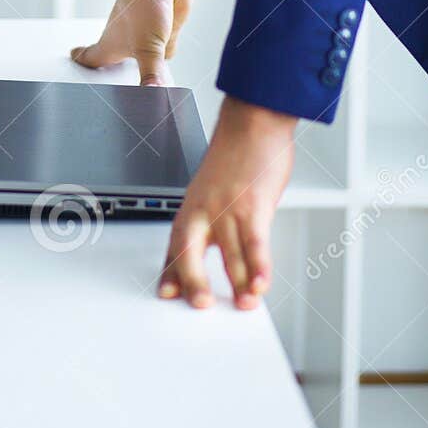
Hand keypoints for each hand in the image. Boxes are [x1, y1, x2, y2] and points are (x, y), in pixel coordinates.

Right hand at [70, 0, 198, 84]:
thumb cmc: (142, 3)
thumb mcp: (147, 48)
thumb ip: (151, 75)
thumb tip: (154, 98)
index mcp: (109, 44)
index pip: (90, 58)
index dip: (81, 63)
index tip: (74, 64)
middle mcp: (125, 40)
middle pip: (114, 61)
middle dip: (111, 73)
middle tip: (108, 86)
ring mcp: (145, 36)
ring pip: (140, 60)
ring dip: (143, 71)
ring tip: (142, 87)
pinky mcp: (164, 31)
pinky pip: (163, 54)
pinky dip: (165, 62)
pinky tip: (170, 73)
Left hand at [158, 95, 295, 309]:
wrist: (251, 122)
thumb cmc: (236, 154)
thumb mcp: (214, 188)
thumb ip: (216, 219)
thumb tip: (229, 251)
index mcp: (192, 205)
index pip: (175, 243)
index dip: (170, 270)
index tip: (166, 292)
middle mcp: (204, 208)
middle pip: (189, 249)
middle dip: (192, 280)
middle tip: (198, 305)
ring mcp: (227, 207)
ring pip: (229, 253)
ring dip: (237, 282)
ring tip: (244, 304)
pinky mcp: (253, 205)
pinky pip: (255, 242)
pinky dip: (259, 266)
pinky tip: (261, 284)